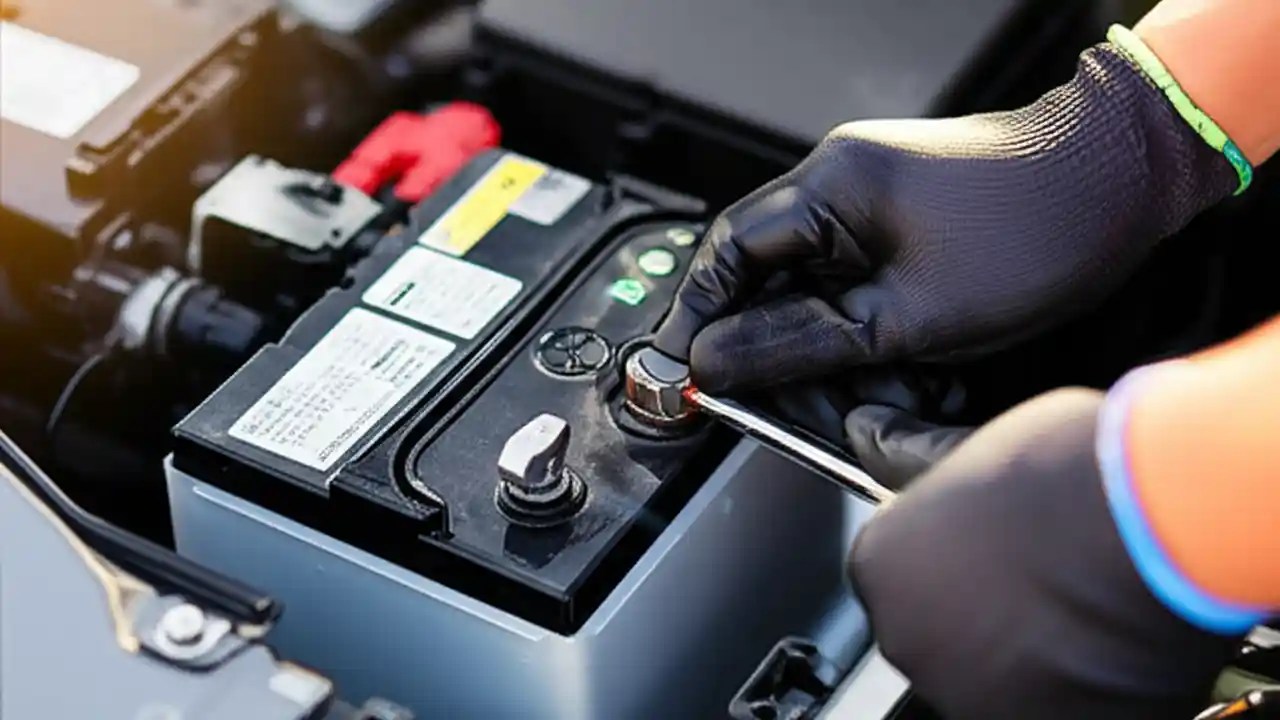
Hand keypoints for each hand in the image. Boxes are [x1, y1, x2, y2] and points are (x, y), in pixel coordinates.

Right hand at [653, 43, 1235, 393]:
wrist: (1123, 185)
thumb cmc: (1032, 231)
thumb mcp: (906, 316)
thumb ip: (801, 341)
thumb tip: (719, 360)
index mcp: (828, 189)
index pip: (727, 255)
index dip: (698, 320)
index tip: (684, 373)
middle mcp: (842, 188)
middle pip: (769, 282)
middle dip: (776, 354)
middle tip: (783, 411)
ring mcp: (876, 206)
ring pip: (819, 295)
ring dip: (834, 356)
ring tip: (869, 404)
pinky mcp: (908, 226)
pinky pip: (863, 290)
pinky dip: (872, 338)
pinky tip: (905, 377)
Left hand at [849, 389, 1238, 719]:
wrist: (1155, 529)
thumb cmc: (1071, 475)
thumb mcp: (975, 446)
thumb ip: (927, 467)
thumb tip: (886, 438)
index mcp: (879, 565)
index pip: (901, 574)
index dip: (955, 561)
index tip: (996, 548)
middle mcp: (904, 637)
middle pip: (939, 628)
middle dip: (985, 610)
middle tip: (1043, 575)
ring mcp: (962, 693)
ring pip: (990, 676)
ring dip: (1026, 652)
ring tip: (1082, 605)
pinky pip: (1047, 704)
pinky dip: (1073, 686)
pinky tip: (1106, 642)